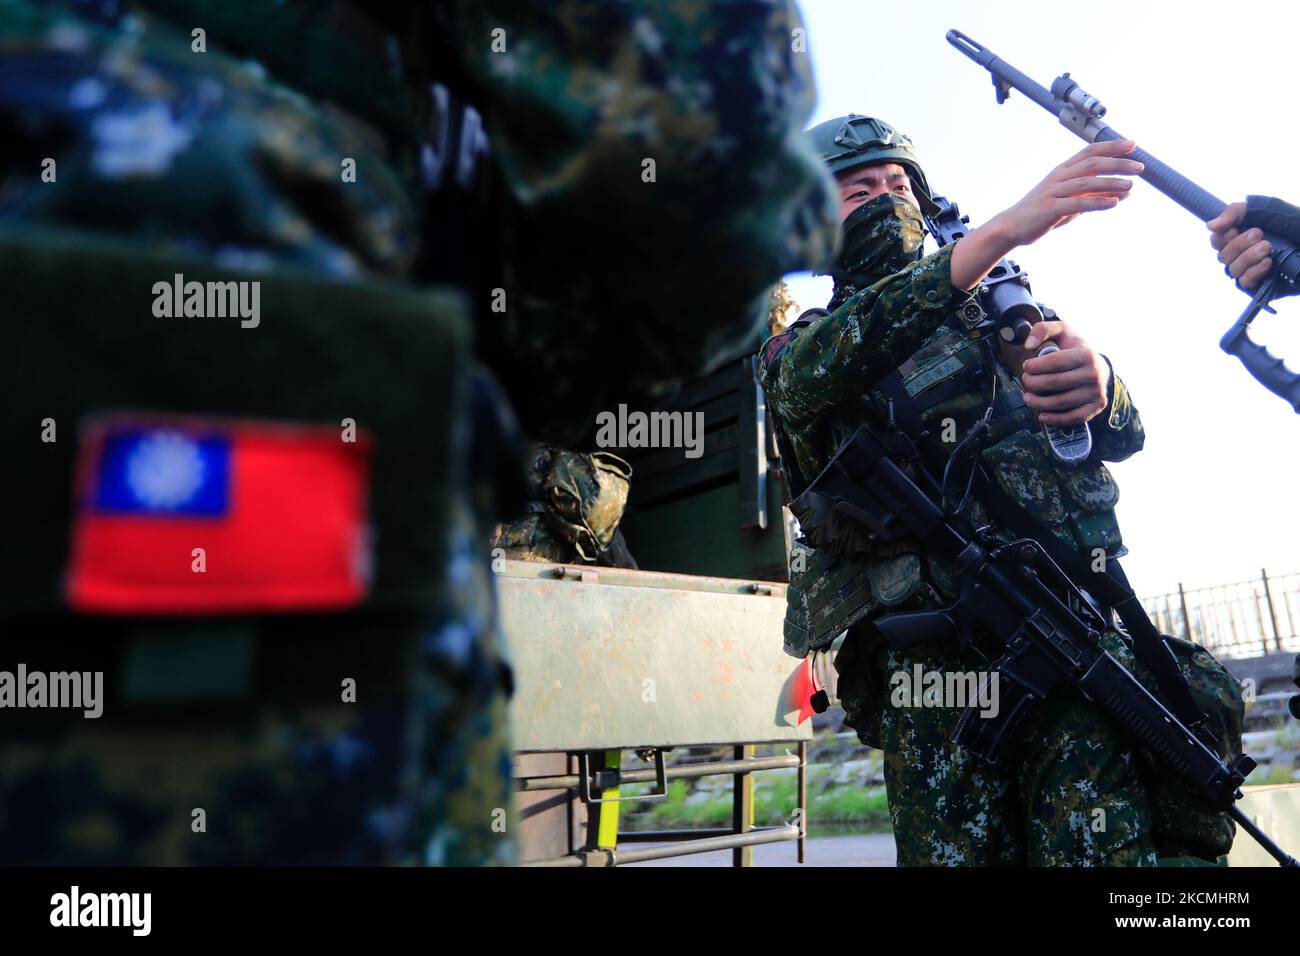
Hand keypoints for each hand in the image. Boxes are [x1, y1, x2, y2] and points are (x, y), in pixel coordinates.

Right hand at [952, 140, 1142, 291]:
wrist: (1011, 227)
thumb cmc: (1042, 213)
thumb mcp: (1071, 201)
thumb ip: (1095, 194)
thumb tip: (1125, 191)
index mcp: (1063, 171)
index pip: (1090, 151)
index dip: (1112, 146)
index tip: (1133, 145)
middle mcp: (1059, 177)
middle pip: (1092, 163)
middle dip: (1118, 163)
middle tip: (1139, 167)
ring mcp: (1054, 192)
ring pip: (1086, 181)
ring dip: (1111, 182)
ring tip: (1131, 185)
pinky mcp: (1050, 208)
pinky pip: (1077, 203)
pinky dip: (1097, 202)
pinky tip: (1113, 203)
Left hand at [1018, 320, 1110, 425]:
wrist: (1099, 366)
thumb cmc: (1074, 349)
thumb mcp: (1062, 332)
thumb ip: (1043, 329)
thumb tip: (1028, 345)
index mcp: (1085, 355)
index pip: (1053, 363)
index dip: (1034, 366)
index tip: (1026, 366)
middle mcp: (1094, 374)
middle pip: (1053, 384)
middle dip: (1032, 384)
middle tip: (1025, 381)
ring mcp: (1097, 392)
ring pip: (1060, 402)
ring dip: (1038, 403)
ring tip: (1028, 397)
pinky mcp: (1097, 406)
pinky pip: (1073, 417)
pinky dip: (1055, 419)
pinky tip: (1042, 415)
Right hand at [1208, 201, 1272, 289]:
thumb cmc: (1297, 225)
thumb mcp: (1269, 209)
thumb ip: (1237, 211)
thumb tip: (1210, 226)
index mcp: (1244, 235)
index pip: (1217, 240)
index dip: (1221, 237)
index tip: (1234, 229)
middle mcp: (1245, 253)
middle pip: (1223, 254)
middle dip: (1239, 244)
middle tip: (1260, 234)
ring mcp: (1253, 270)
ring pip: (1232, 269)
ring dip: (1248, 257)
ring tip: (1268, 248)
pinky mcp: (1262, 285)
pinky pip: (1244, 283)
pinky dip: (1253, 272)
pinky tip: (1267, 263)